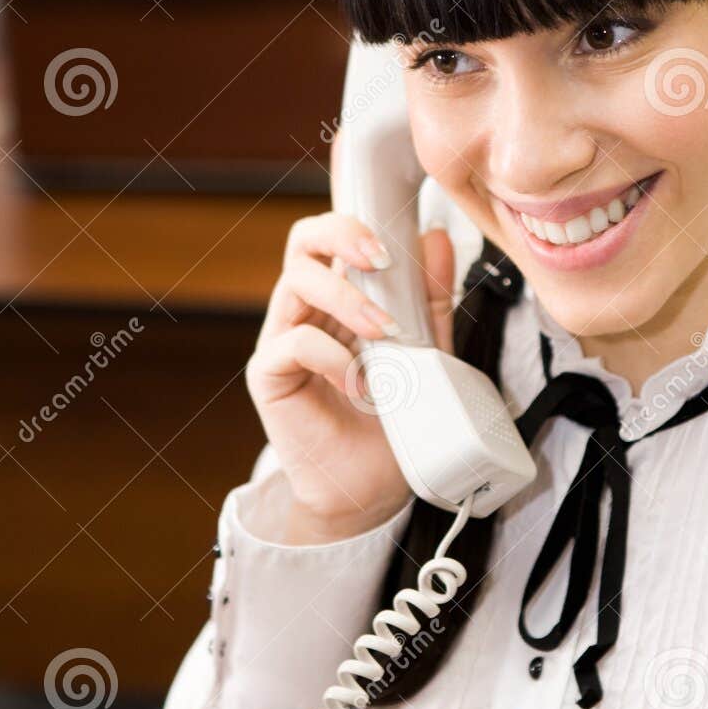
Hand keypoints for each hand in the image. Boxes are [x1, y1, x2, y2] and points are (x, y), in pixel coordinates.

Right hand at [245, 206, 454, 542]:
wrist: (373, 490)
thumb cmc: (394, 423)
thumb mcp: (426, 353)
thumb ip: (430, 301)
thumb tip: (437, 238)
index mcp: (342, 298)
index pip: (334, 236)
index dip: (357, 218)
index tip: (400, 228)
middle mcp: (308, 311)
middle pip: (304, 241)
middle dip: (342, 234)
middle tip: (382, 258)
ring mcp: (284, 340)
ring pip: (297, 281)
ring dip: (349, 299)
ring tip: (385, 333)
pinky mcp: (270, 375)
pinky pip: (292, 342)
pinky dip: (333, 355)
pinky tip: (360, 382)